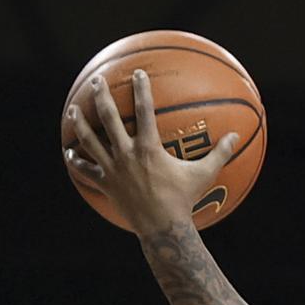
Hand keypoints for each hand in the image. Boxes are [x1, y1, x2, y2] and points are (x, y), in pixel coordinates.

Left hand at [63, 68, 244, 237]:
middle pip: (109, 118)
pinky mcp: (106, 185)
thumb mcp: (203, 175)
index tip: (137, 73)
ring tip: (73, 109)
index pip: (144, 110)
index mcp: (148, 148)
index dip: (141, 89)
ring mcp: (113, 170)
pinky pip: (86, 171)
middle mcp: (126, 155)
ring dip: (80, 123)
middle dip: (102, 96)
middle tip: (97, 81)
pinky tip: (69, 153)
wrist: (162, 230)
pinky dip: (76, 162)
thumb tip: (235, 136)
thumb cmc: (184, 201)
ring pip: (89, 141)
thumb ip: (219, 153)